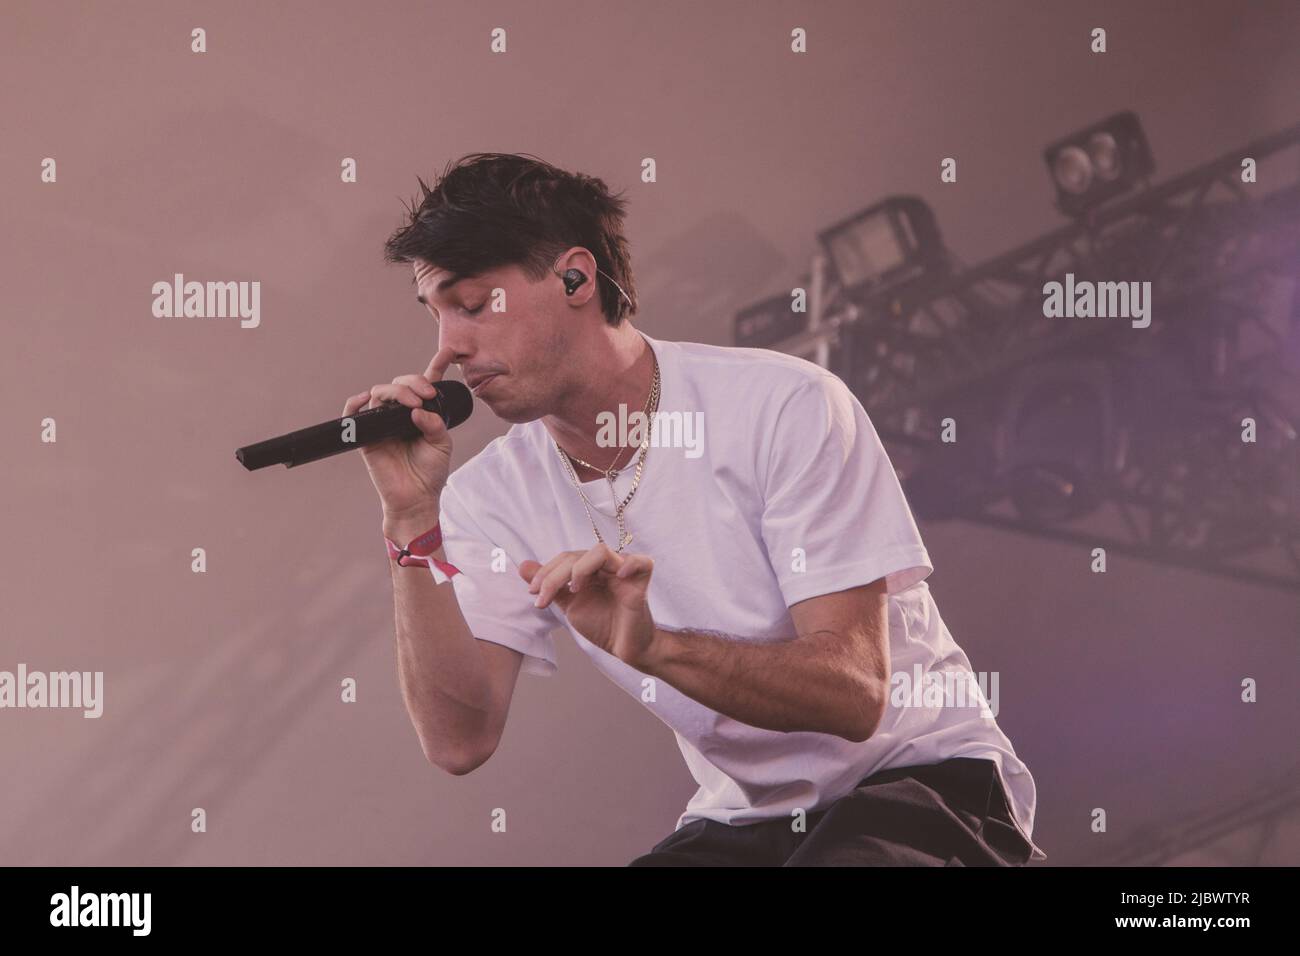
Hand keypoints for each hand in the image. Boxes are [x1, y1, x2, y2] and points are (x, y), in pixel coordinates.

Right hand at [344, 346, 456, 522]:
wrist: (417, 498)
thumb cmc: (430, 471)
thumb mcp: (442, 444)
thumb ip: (435, 423)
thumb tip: (418, 410)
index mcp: (420, 413)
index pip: (425, 385)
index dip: (436, 366)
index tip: (449, 351)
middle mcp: (399, 415)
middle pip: (400, 385)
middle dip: (414, 382)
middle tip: (427, 394)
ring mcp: (382, 424)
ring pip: (379, 394)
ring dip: (395, 391)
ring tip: (412, 402)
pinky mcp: (366, 436)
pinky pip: (353, 414)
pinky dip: (355, 403)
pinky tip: (366, 398)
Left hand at [519, 544, 656, 667]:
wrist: (624, 647)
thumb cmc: (602, 625)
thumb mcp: (569, 605)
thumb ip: (550, 586)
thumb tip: (522, 565)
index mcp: (589, 568)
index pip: (565, 558)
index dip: (546, 572)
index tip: (533, 592)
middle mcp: (606, 565)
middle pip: (577, 555)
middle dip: (554, 575)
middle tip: (542, 597)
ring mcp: (624, 571)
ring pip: (601, 552)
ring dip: (580, 568)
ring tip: (574, 590)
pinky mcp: (641, 581)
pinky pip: (641, 562)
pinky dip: (630, 563)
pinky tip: (619, 575)